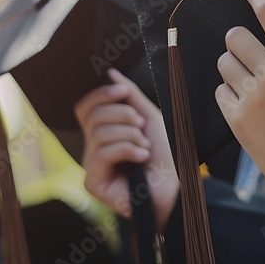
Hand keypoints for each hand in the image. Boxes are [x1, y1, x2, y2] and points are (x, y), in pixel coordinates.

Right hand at [75, 68, 179, 229]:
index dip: (100, 95)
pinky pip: (101, 153)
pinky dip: (127, 150)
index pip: (86, 107)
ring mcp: (91, 167)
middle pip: (93, 116)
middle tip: (141, 128)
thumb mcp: (149, 118)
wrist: (177, 190)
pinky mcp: (93, 183)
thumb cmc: (166, 158)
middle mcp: (93, 149)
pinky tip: (141, 158)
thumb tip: (111, 73)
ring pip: (99, 133)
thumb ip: (130, 95)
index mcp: (103, 134)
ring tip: (145, 148)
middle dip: (122, 115)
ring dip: (130, 136)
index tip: (123, 92)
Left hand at [214, 0, 264, 216]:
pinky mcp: (238, 120)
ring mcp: (253, 97)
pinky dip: (229, 94)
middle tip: (245, 51)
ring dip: (233, 68)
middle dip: (239, 42)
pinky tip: (242, 102)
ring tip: (245, 80)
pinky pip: (220, 92)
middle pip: (235, 37)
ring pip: (224, 64)